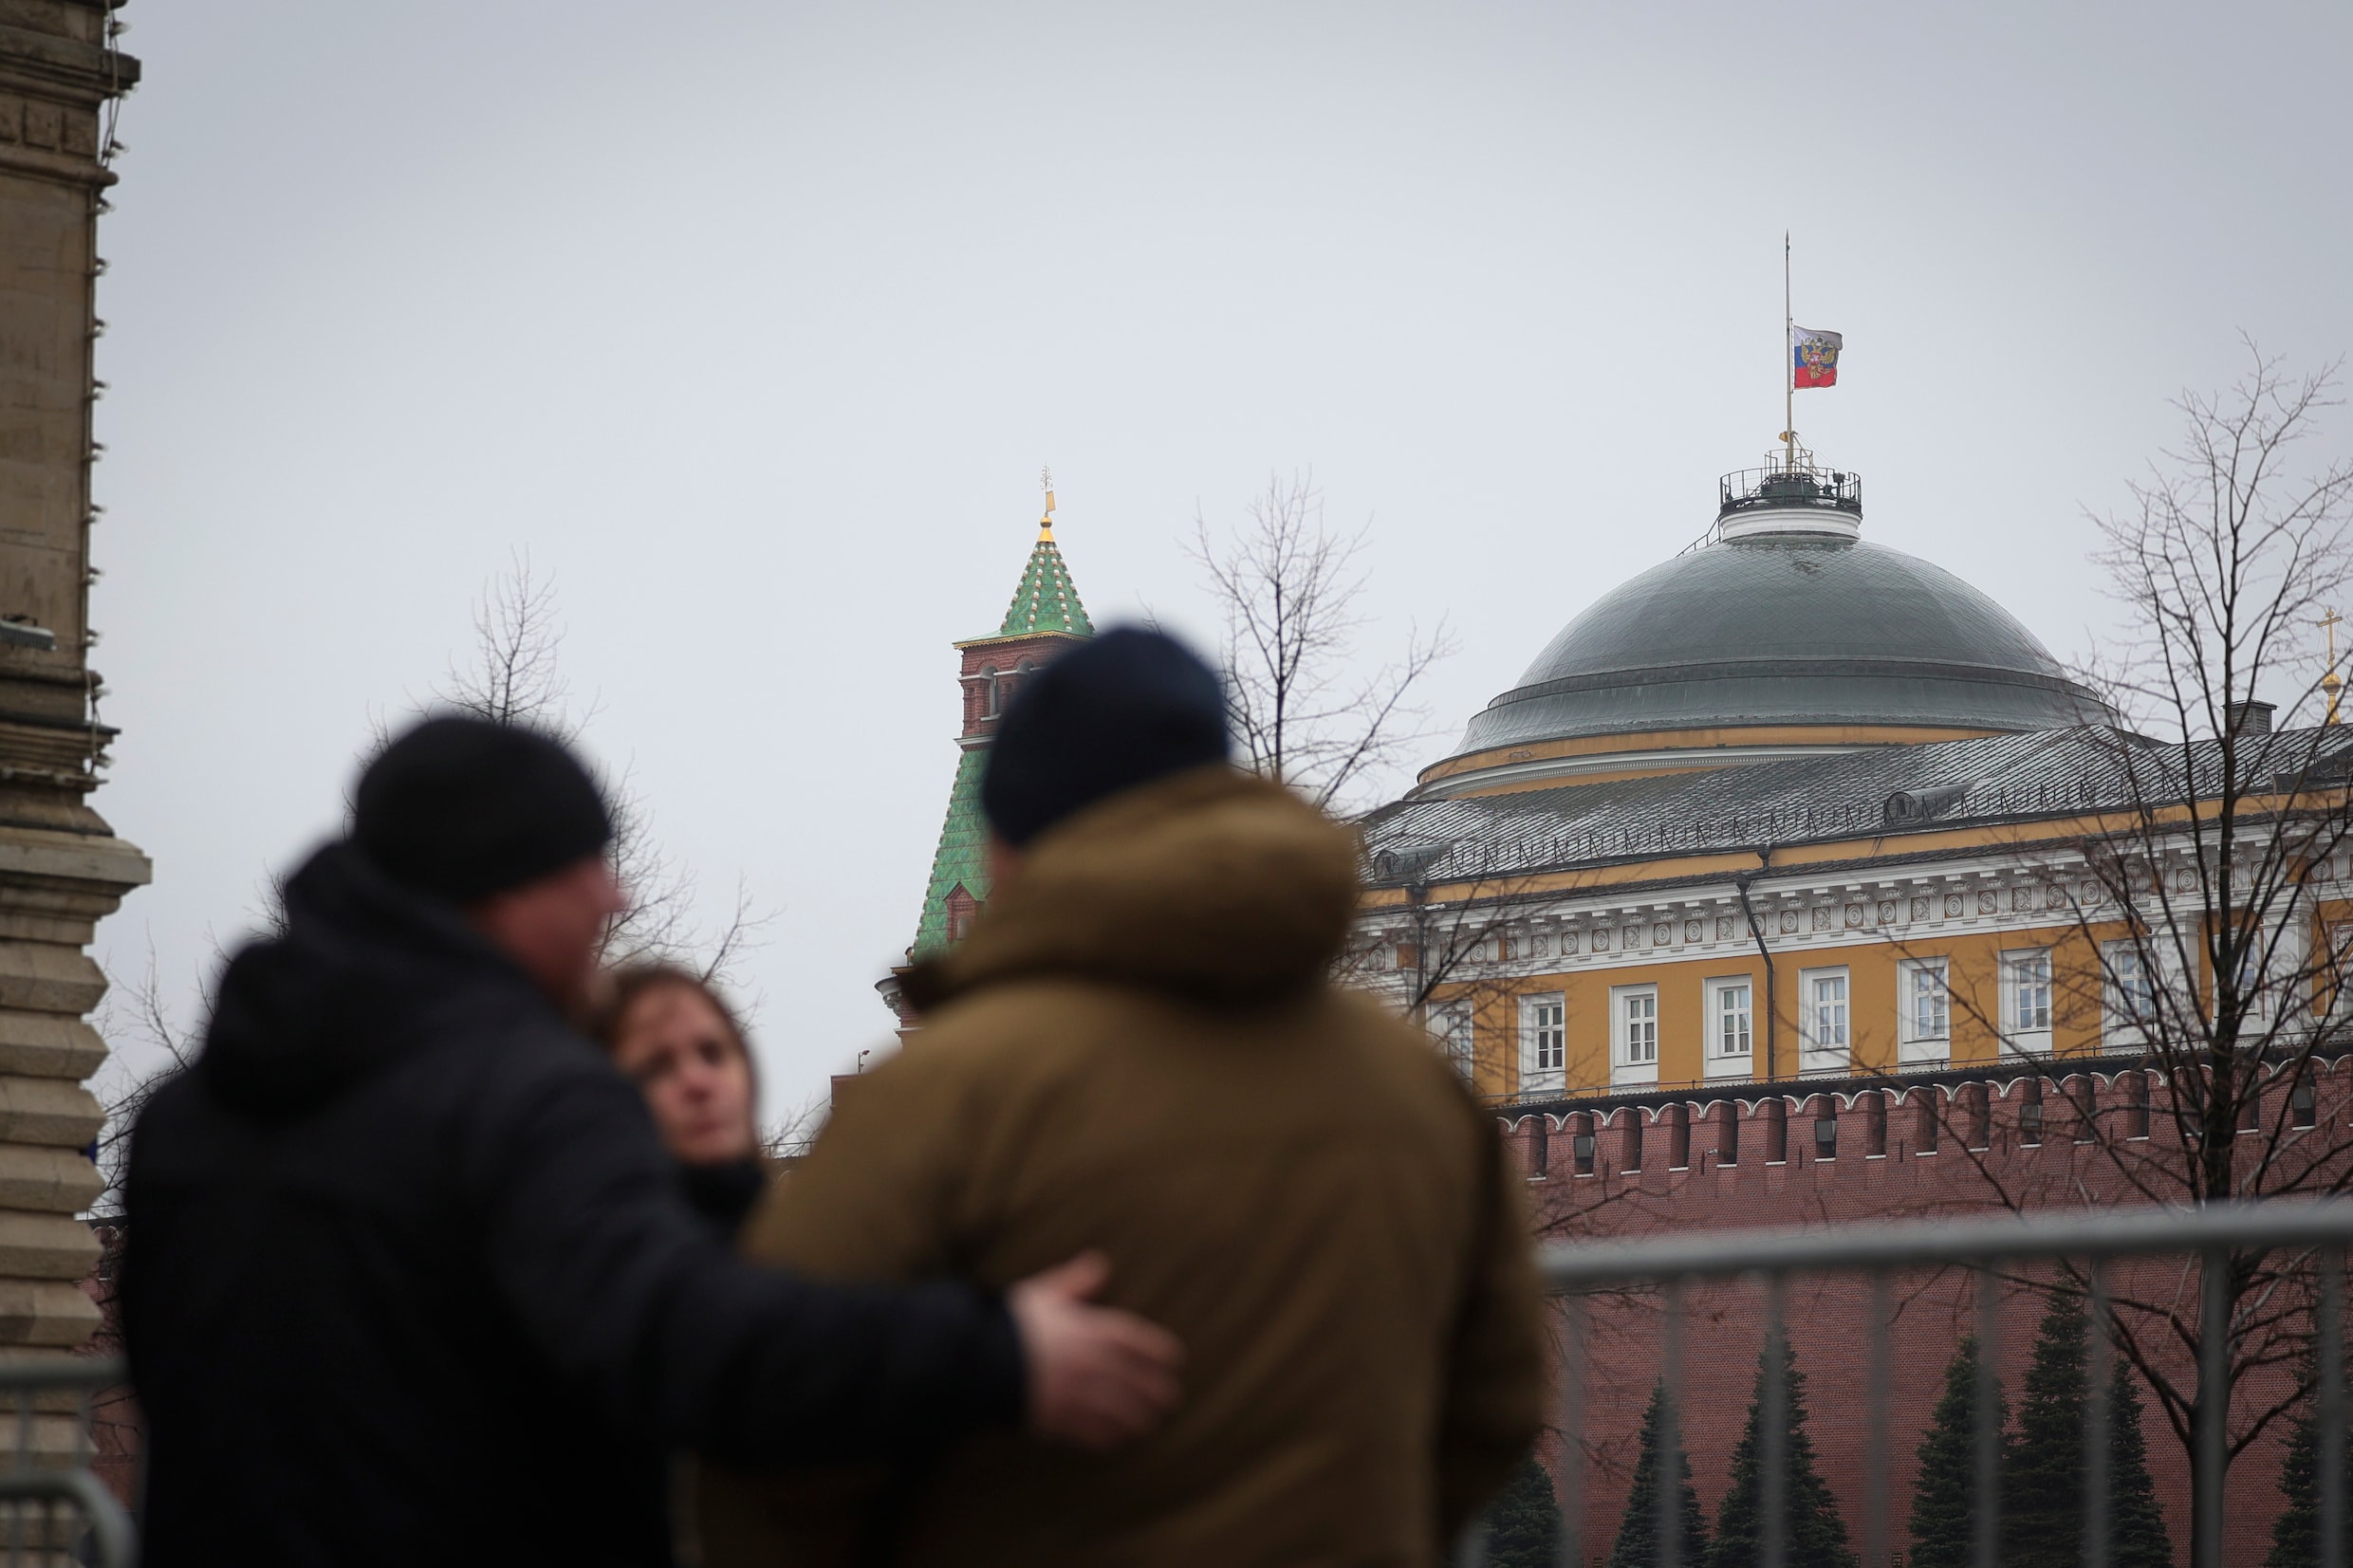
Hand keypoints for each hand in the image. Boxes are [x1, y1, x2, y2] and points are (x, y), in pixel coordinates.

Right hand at [1006, 1252, 1182, 1449]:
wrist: (973, 1360)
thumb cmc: (1008, 1323)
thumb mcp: (1041, 1294)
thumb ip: (1073, 1281)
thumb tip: (1099, 1263)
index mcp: (1088, 1330)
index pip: (1136, 1340)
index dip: (1159, 1350)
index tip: (1175, 1358)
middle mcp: (1089, 1364)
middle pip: (1136, 1381)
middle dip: (1157, 1391)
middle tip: (1171, 1399)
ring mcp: (1075, 1394)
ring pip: (1119, 1412)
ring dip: (1139, 1419)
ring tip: (1150, 1424)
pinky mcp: (1057, 1419)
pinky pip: (1091, 1433)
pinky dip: (1108, 1438)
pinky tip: (1117, 1440)